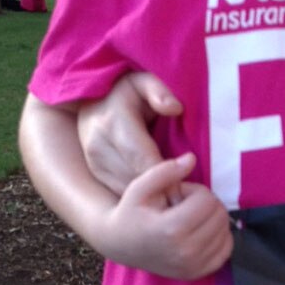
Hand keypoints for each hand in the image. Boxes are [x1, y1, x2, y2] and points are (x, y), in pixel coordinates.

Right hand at [78, 72, 182, 195]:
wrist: (94, 102)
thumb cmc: (129, 92)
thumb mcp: (143, 80)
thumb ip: (159, 90)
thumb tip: (175, 108)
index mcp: (113, 121)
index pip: (142, 156)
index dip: (167, 174)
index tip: (189, 186)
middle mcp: (99, 145)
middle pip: (136, 178)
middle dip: (163, 190)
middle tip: (189, 201)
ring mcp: (95, 162)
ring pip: (128, 191)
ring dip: (154, 198)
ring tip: (179, 203)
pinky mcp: (97, 174)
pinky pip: (122, 194)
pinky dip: (143, 200)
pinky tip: (163, 198)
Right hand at [96, 154, 232, 278]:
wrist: (120, 245)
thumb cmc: (129, 212)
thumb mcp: (139, 188)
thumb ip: (165, 171)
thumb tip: (191, 158)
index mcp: (171, 229)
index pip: (207, 200)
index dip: (195, 190)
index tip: (179, 194)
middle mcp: (186, 251)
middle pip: (219, 214)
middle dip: (205, 203)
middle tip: (185, 205)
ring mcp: (193, 266)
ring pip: (226, 230)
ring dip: (211, 218)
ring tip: (189, 217)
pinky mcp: (198, 273)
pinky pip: (226, 249)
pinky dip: (218, 236)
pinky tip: (200, 231)